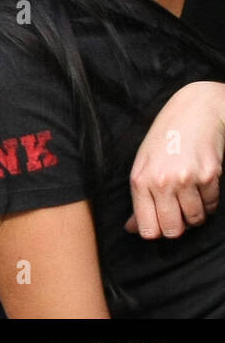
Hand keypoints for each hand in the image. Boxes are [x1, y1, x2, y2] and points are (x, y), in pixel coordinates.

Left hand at [125, 81, 224, 238]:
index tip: (159, 224)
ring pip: (195, 220)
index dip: (155, 231)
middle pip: (172, 229)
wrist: (195, 110)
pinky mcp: (210, 176)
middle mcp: (162, 182)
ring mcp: (187, 179)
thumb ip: (139, 199)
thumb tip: (131, 228)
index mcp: (140, 180)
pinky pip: (212, 205)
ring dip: (194, 214)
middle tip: (176, 212)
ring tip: (189, 195)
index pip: (148, 228)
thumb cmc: (164, 138)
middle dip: (176, 226)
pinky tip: (201, 184)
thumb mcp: (143, 164)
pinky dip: (208, 201)